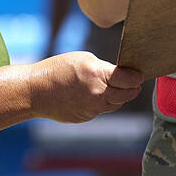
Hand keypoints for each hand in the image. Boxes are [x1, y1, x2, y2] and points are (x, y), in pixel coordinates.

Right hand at [27, 52, 143, 123]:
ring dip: (120, 96)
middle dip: (133, 87)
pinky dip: (103, 102)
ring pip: (116, 103)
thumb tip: (120, 75)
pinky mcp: (87, 117)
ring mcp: (93, 108)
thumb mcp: (82, 59)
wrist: (35, 92)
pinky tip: (95, 95)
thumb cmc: (56, 69)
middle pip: (127, 93)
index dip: (137, 76)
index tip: (140, 75)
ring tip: (118, 88)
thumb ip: (103, 68)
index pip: (129, 78)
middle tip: (136, 82)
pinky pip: (102, 109)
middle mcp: (98, 93)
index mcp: (97, 74)